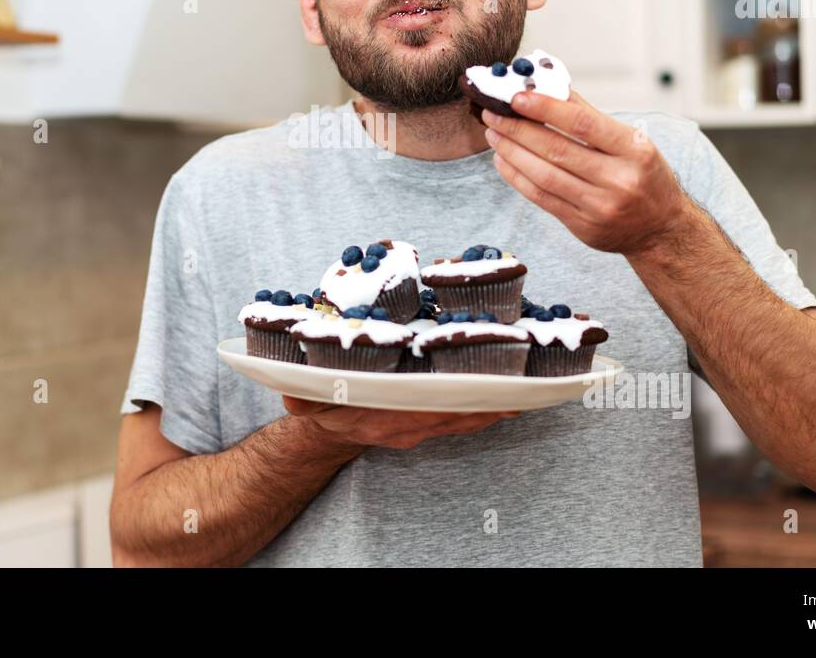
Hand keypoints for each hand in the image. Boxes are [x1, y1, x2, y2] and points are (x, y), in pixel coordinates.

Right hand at [282, 395, 518, 449]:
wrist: (326, 431)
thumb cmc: (319, 405)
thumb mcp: (302, 399)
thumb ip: (298, 392)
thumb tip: (288, 384)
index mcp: (379, 417)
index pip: (423, 409)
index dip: (453, 401)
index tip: (479, 390)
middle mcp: (405, 425)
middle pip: (454, 414)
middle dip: (487, 402)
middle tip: (522, 386)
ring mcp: (418, 428)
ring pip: (463, 419)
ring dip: (493, 406)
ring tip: (526, 390)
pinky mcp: (427, 426)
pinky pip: (461, 420)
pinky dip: (485, 409)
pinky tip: (508, 398)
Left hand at [481, 89, 693, 256]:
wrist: (661, 229)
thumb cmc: (644, 176)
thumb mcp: (632, 142)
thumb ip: (590, 116)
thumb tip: (549, 88)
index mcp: (634, 150)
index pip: (582, 124)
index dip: (545, 108)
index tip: (517, 97)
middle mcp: (618, 179)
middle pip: (557, 150)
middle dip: (518, 129)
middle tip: (494, 112)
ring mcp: (599, 206)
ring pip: (544, 175)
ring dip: (512, 152)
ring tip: (494, 133)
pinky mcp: (582, 226)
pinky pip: (541, 198)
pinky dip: (517, 177)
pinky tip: (503, 160)